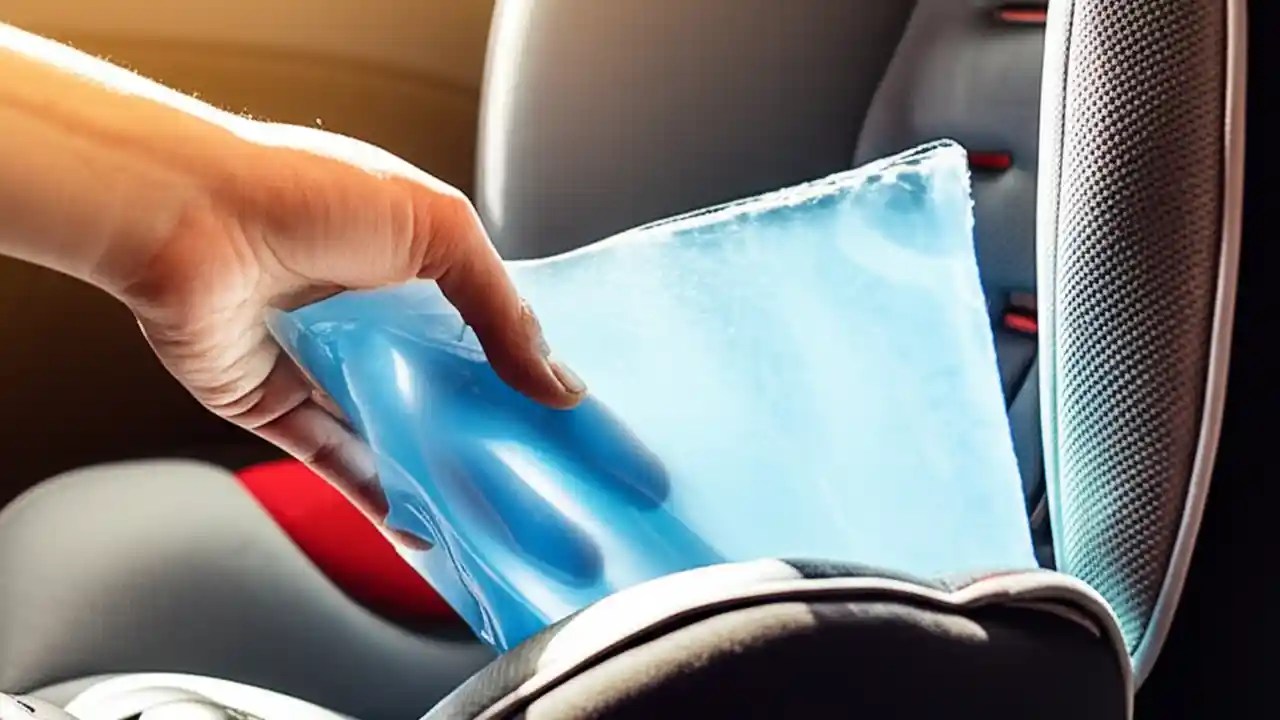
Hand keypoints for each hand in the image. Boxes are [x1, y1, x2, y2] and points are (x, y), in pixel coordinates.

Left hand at [117, 122, 586, 543]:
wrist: (189, 218)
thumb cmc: (309, 195)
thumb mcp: (438, 231)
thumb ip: (501, 310)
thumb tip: (559, 385)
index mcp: (406, 261)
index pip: (476, 325)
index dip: (518, 365)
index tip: (562, 412)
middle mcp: (362, 314)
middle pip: (433, 382)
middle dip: (479, 423)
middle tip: (534, 469)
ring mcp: (317, 362)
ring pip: (385, 427)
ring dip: (430, 465)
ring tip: (488, 510)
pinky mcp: (271, 406)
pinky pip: (331, 459)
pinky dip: (375, 493)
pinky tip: (421, 525)